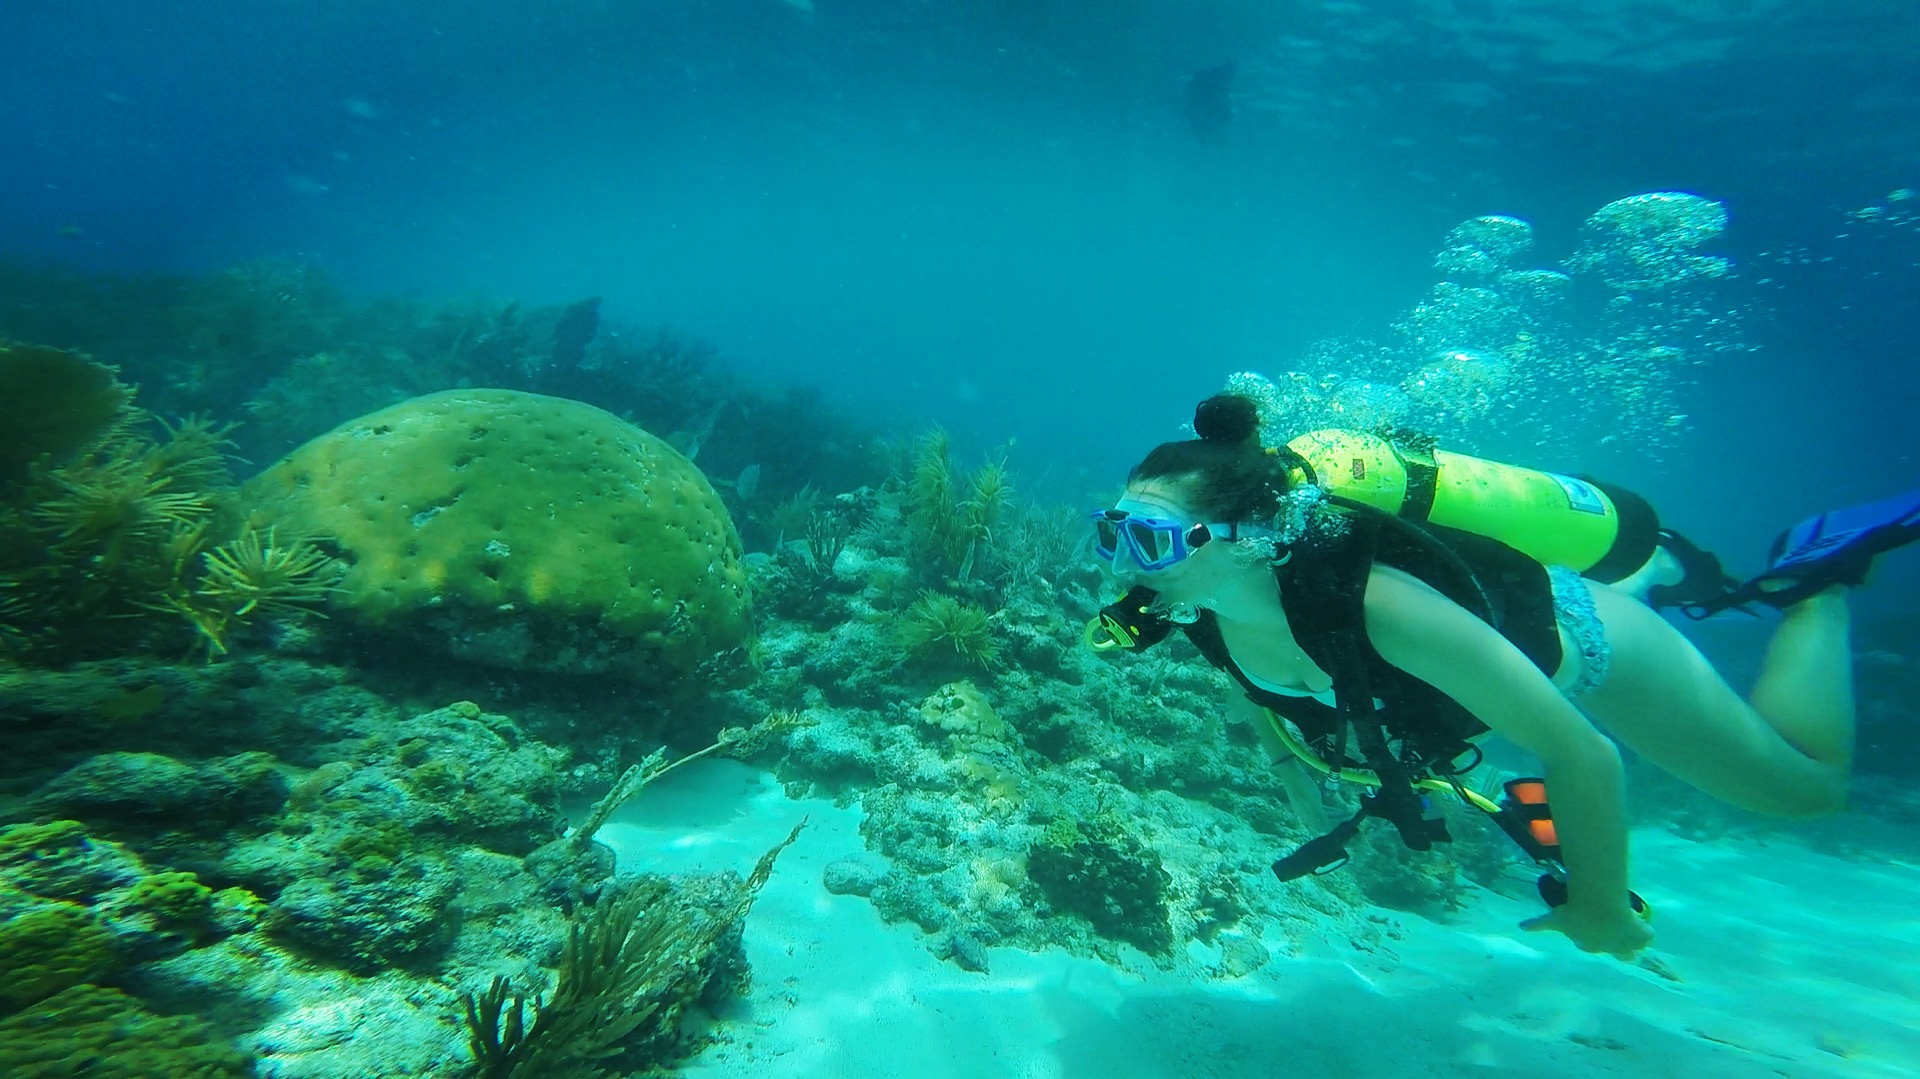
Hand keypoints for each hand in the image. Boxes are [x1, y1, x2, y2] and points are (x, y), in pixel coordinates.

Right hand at [1521, 902, 1652, 959]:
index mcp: (1616, 948)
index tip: (1626, 937)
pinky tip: (1524, 926)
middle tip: (1605, 929)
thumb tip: (1648, 936)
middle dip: (1602, 940)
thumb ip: (1644, 935)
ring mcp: (1576, 934)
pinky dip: (1534, 925)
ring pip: (1578, 936)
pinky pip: (1544, 924)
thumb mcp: (1643, 930)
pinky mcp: (1560, 922)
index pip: (1623, 952)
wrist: (1601, 909)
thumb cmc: (1624, 919)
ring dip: (1579, 931)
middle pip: (1599, 946)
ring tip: (1581, 920)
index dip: (1624, 945)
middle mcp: (1594, 945)